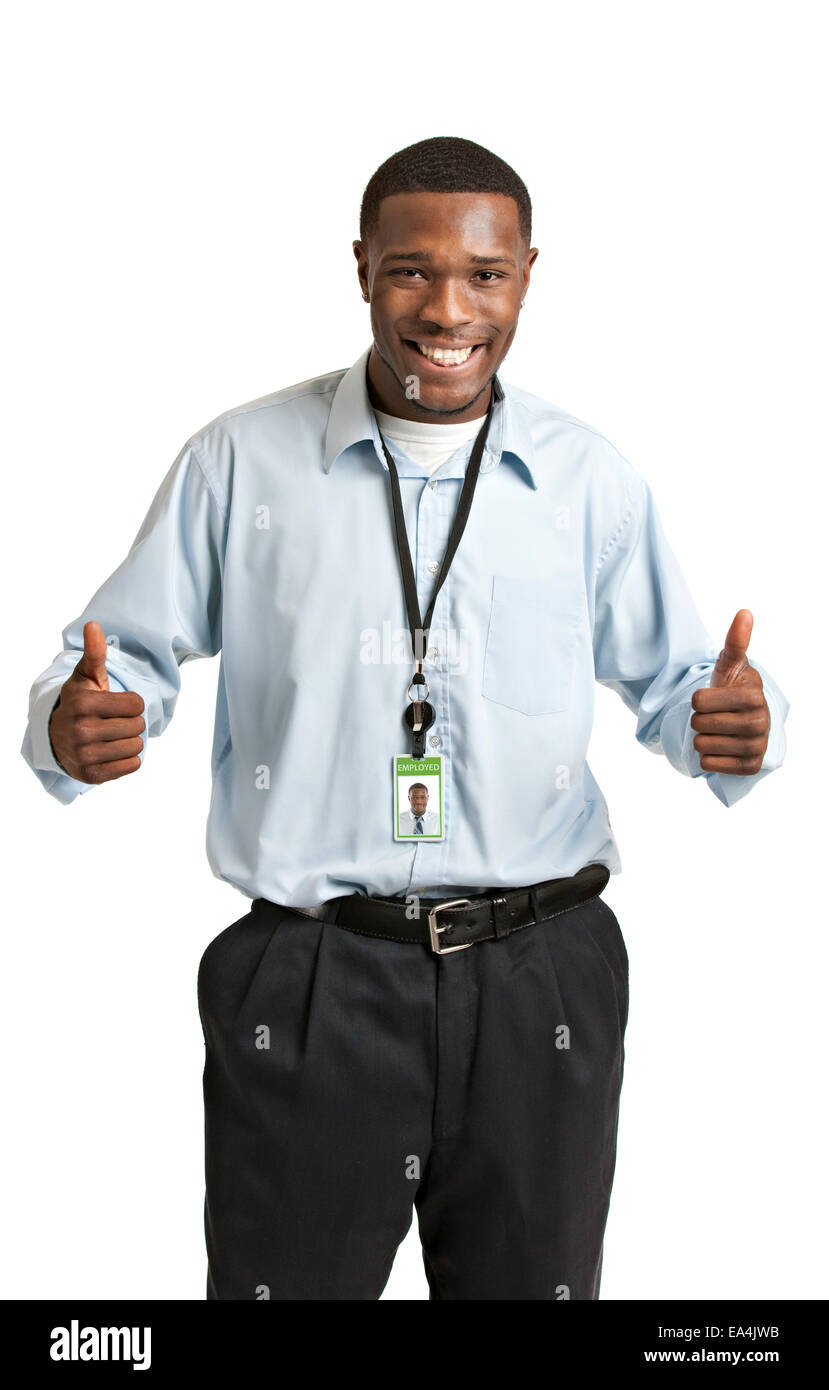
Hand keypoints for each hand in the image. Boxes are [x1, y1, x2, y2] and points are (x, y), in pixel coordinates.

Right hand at [48, 621, 145, 783]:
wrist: (56, 737)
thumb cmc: (79, 702)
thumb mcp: (85, 677)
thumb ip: (95, 653)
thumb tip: (94, 625)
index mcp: (82, 704)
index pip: (136, 705)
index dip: (132, 703)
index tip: (117, 704)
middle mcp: (80, 731)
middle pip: (137, 726)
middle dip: (131, 722)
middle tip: (113, 721)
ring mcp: (84, 755)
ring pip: (136, 747)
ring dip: (131, 741)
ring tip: (112, 736)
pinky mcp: (91, 776)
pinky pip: (131, 766)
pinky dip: (128, 759)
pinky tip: (112, 751)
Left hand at [690, 609, 769, 775]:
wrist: (743, 721)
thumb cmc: (732, 689)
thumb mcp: (730, 665)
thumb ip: (735, 642)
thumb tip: (744, 612)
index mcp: (753, 696)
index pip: (699, 700)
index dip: (698, 699)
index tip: (712, 698)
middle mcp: (760, 723)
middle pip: (699, 723)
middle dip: (699, 719)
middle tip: (713, 716)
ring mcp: (756, 747)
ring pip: (702, 745)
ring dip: (702, 738)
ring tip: (717, 731)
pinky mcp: (749, 767)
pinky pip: (709, 765)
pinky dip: (707, 758)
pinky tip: (720, 748)